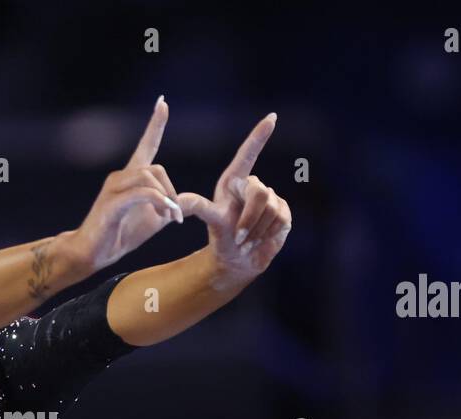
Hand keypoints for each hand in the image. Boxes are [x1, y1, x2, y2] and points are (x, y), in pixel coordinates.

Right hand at [63, 95, 184, 273]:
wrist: (92, 253)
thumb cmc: (120, 234)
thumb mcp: (154, 220)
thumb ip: (171, 207)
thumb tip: (191, 200)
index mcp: (131, 178)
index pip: (146, 145)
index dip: (155, 124)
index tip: (163, 103)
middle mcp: (121, 177)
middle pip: (156, 168)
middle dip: (171, 192)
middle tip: (176, 218)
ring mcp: (113, 188)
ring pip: (148, 177)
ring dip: (165, 198)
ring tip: (169, 219)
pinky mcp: (111, 203)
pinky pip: (141, 193)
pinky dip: (158, 202)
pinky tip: (165, 216)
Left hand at [176, 113, 290, 280]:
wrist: (238, 260)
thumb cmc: (222, 237)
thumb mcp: (210, 219)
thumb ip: (196, 206)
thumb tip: (176, 202)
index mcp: (234, 181)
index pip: (248, 154)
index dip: (259, 136)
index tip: (272, 117)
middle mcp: (253, 185)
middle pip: (259, 192)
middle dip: (248, 219)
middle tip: (239, 236)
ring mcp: (270, 198)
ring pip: (270, 208)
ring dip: (256, 230)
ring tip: (247, 238)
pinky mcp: (283, 212)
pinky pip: (280, 218)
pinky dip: (268, 233)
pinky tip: (261, 237)